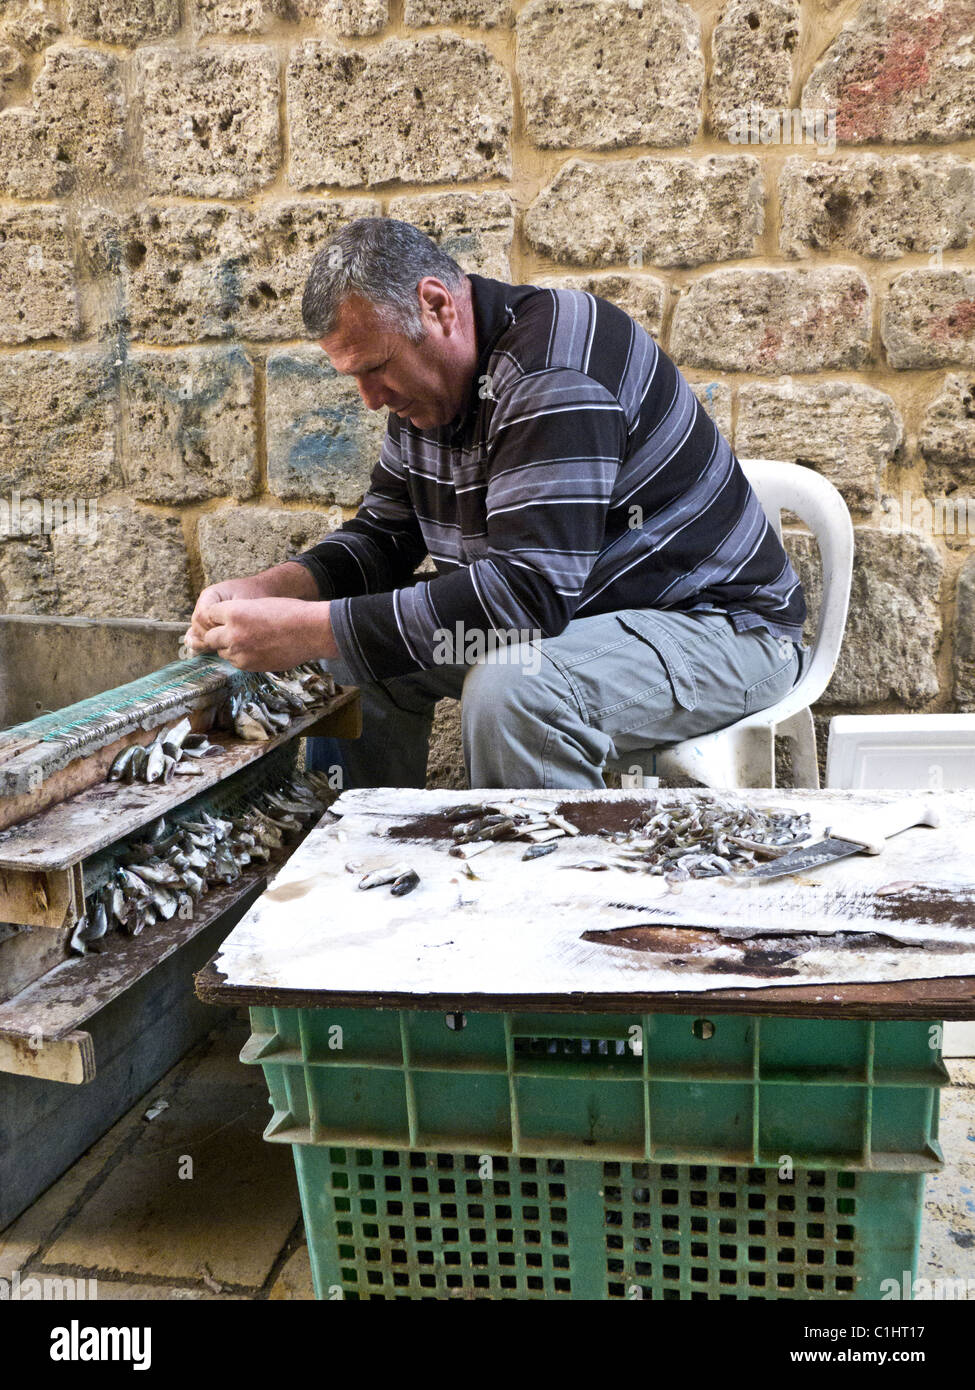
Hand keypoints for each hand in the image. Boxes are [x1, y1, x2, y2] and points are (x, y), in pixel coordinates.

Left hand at [184, 563, 318, 654]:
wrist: (310, 631)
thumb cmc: (289, 613)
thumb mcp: (257, 604)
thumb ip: (237, 614)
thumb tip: (223, 626)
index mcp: (234, 612)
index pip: (209, 615)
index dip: (216, 618)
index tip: (221, 619)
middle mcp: (232, 633)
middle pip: (209, 637)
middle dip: (217, 635)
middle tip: (230, 633)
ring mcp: (240, 652)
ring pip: (222, 651)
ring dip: (230, 647)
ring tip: (250, 640)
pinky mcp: (249, 665)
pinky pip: (235, 662)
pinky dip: (241, 657)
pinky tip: (257, 649)